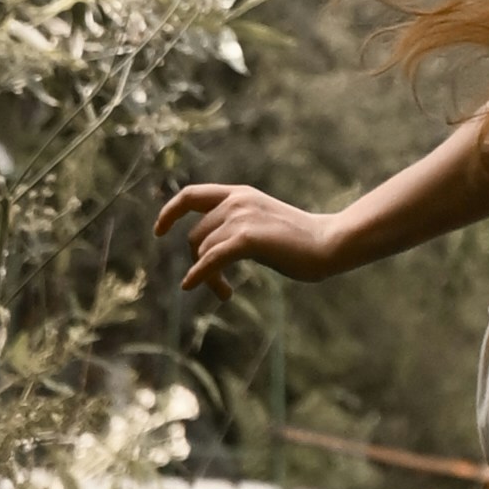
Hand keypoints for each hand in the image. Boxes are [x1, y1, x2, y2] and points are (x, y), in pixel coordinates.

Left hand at [156, 181, 341, 294]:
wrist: (330, 243)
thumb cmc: (301, 242)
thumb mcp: (263, 225)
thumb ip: (238, 228)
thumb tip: (212, 251)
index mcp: (240, 194)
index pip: (191, 195)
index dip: (170, 211)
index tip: (159, 231)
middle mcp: (237, 201)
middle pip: (196, 235)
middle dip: (197, 262)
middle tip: (216, 286)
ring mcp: (241, 217)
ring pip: (203, 251)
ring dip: (207, 277)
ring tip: (224, 294)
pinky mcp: (247, 238)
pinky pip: (211, 259)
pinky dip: (198, 275)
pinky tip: (191, 286)